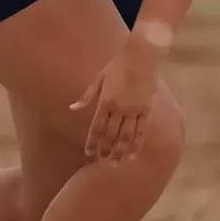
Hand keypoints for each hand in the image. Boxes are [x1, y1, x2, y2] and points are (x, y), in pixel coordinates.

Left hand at [72, 40, 162, 163]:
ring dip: (120, 151)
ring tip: (116, 163)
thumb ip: (87, 96)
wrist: (142, 56)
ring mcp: (134, 110)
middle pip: (111, 135)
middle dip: (106, 150)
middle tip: (102, 163)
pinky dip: (137, 144)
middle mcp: (120, 108)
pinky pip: (141, 130)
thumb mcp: (99, 78)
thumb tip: (72, 108)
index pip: (97, 127)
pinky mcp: (147, 110)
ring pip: (126, 136)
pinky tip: (133, 154)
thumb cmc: (117, 66)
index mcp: (106, 101)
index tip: (89, 153)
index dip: (92, 142)